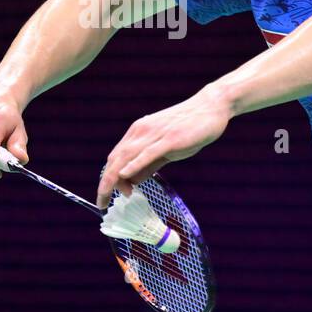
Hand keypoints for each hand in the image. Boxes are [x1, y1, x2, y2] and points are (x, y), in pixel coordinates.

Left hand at [95, 85, 231, 208]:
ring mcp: (155, 134)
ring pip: (126, 157)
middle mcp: (141, 131)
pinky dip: (134, 164)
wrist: (211, 107)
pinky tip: (124, 175)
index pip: (115, 157)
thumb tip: (133, 180)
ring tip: (106, 196)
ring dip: (114, 178)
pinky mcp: (169, 138)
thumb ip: (149, 164)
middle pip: (115, 159)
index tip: (107, 196)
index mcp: (138, 132)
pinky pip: (147, 153)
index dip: (108, 178)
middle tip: (101, 203)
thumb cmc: (190, 128)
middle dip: (105, 183)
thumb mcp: (166, 149)